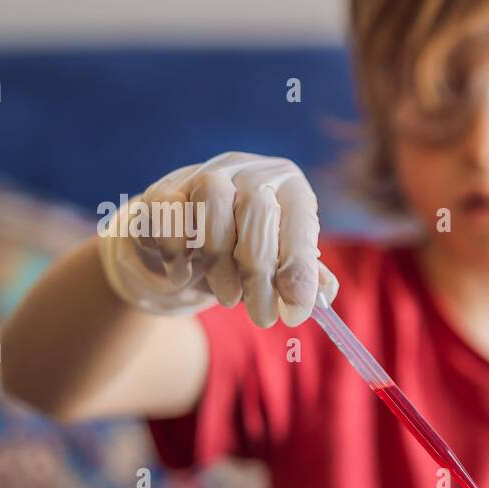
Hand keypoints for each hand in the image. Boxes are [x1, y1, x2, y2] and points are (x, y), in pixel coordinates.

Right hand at [98, 152, 338, 326]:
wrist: (185, 250)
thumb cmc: (245, 257)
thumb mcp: (281, 264)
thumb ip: (304, 275)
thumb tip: (325, 295)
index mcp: (289, 186)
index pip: (300, 221)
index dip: (299, 268)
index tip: (296, 311)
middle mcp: (249, 170)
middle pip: (256, 211)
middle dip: (259, 274)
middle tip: (261, 317)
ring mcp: (203, 175)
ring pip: (212, 206)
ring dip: (220, 262)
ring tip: (228, 298)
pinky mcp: (163, 190)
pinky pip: (169, 215)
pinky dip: (177, 252)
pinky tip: (184, 275)